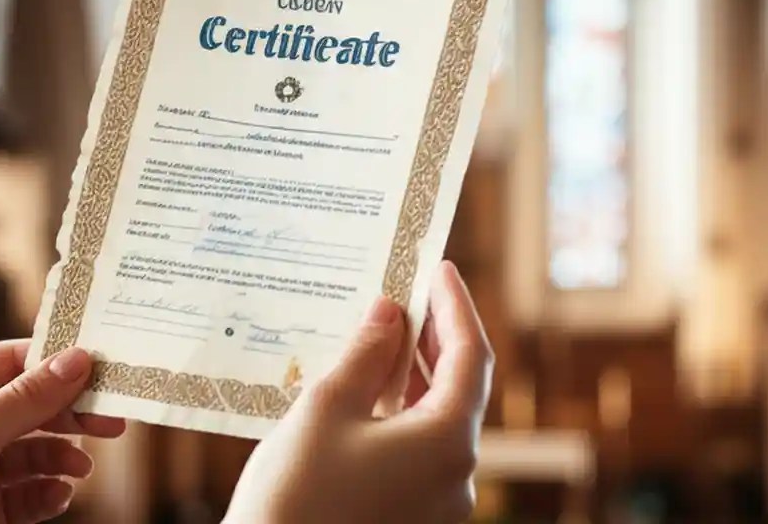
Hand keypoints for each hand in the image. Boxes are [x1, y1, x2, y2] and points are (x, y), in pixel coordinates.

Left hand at [0, 340, 125, 523]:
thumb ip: (24, 401)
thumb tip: (77, 359)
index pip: (8, 362)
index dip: (56, 363)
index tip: (104, 366)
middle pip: (29, 405)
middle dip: (70, 414)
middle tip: (113, 418)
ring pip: (34, 450)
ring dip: (63, 457)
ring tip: (81, 467)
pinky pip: (28, 492)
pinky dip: (49, 493)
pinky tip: (59, 494)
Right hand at [226, 261, 492, 523]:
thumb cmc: (296, 495)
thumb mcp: (327, 407)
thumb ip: (366, 355)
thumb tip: (388, 316)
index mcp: (449, 442)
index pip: (471, 357)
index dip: (456, 307)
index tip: (439, 268)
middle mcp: (457, 476)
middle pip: (458, 389)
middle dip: (432, 338)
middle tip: (406, 292)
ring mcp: (435, 504)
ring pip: (435, 422)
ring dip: (411, 375)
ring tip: (378, 332)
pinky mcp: (409, 518)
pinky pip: (415, 452)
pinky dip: (397, 413)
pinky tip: (364, 390)